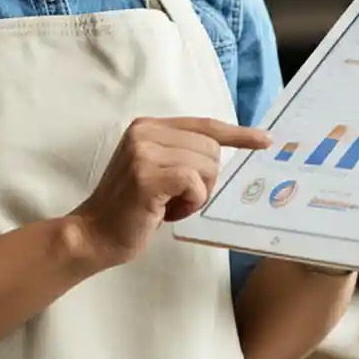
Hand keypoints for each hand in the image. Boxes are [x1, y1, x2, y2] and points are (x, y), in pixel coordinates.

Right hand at [68, 117, 271, 269]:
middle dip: (207, 180)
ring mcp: (144, 152)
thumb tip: (223, 151)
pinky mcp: (148, 175)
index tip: (264, 140)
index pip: (204, 124)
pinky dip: (191, 202)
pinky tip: (169, 212)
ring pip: (207, 166)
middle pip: (211, 148)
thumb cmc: (130, 208)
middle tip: (180, 200)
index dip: (237, 133)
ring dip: (198, 195)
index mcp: (148, 126)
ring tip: (170, 206)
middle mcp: (145, 132)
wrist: (93, 234)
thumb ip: (181, 153)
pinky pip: (194, 182)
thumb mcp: (155, 169)